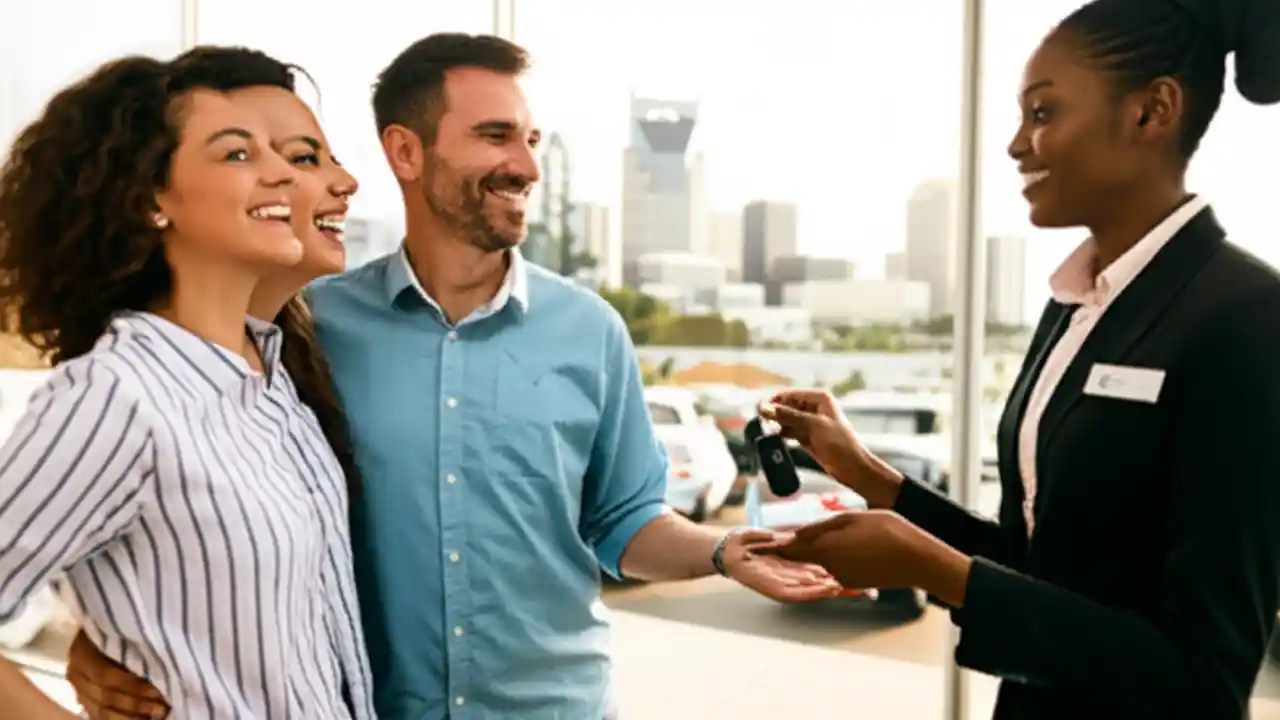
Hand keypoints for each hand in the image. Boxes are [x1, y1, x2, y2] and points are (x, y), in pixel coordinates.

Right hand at [66, 630, 167, 718]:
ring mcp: (78, 689)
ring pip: (102, 712)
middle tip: (162, 708)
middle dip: (136, 705)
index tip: (160, 692)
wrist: (103, 628)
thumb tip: (162, 663)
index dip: (134, 686)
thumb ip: (136, 646)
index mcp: (83, 652)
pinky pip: (100, 717)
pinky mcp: (84, 701)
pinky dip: (122, 719)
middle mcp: (76, 673)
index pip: (107, 675)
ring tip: (155, 716)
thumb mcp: (125, 630)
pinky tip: (142, 718)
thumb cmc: (121, 626)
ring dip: (130, 717)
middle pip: (105, 696)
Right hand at [721, 529, 843, 601]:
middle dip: (817, 590)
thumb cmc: (733, 547)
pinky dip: (811, 577)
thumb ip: (759, 537)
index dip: (805, 591)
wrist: (725, 552)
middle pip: (798, 590)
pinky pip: (797, 576)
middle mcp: (771, 582)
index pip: (786, 590)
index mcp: (761, 578)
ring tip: (836, 584)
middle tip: (836, 587)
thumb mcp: (743, 538)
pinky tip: (824, 575)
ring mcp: (776, 578)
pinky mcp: (779, 571)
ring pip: (800, 585)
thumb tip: (777, 537)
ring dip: (818, 586)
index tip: (820, 588)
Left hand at [758, 511, 924, 590]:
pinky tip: (850, 548)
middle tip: (775, 540)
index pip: (788, 549)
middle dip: (792, 548)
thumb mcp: (851, 518)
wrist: (918, 559)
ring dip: (819, 552)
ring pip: (821, 562)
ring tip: (824, 538)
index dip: (770, 546)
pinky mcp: (855, 583)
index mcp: (824, 548)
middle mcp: (829, 567)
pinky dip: (837, 559)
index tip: (751, 546)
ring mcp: (842, 578)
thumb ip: (821, 526)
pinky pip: (837, 568)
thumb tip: (797, 534)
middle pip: (803, 556)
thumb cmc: (887, 530)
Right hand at [759, 389, 902, 505]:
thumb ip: (787, 416)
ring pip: (785, 420)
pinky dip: (780, 435)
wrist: (852, 467)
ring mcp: (809, 423)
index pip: (789, 394)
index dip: (773, 402)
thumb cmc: (838, 443)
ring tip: (763, 433)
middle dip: (773, 415)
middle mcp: (813, 407)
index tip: (758, 412)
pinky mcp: (806, 437)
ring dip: (775, 425)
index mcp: (819, 398)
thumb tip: (762, 407)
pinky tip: (772, 440)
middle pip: (785, 407)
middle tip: (759, 424)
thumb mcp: (812, 426)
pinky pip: (789, 432)